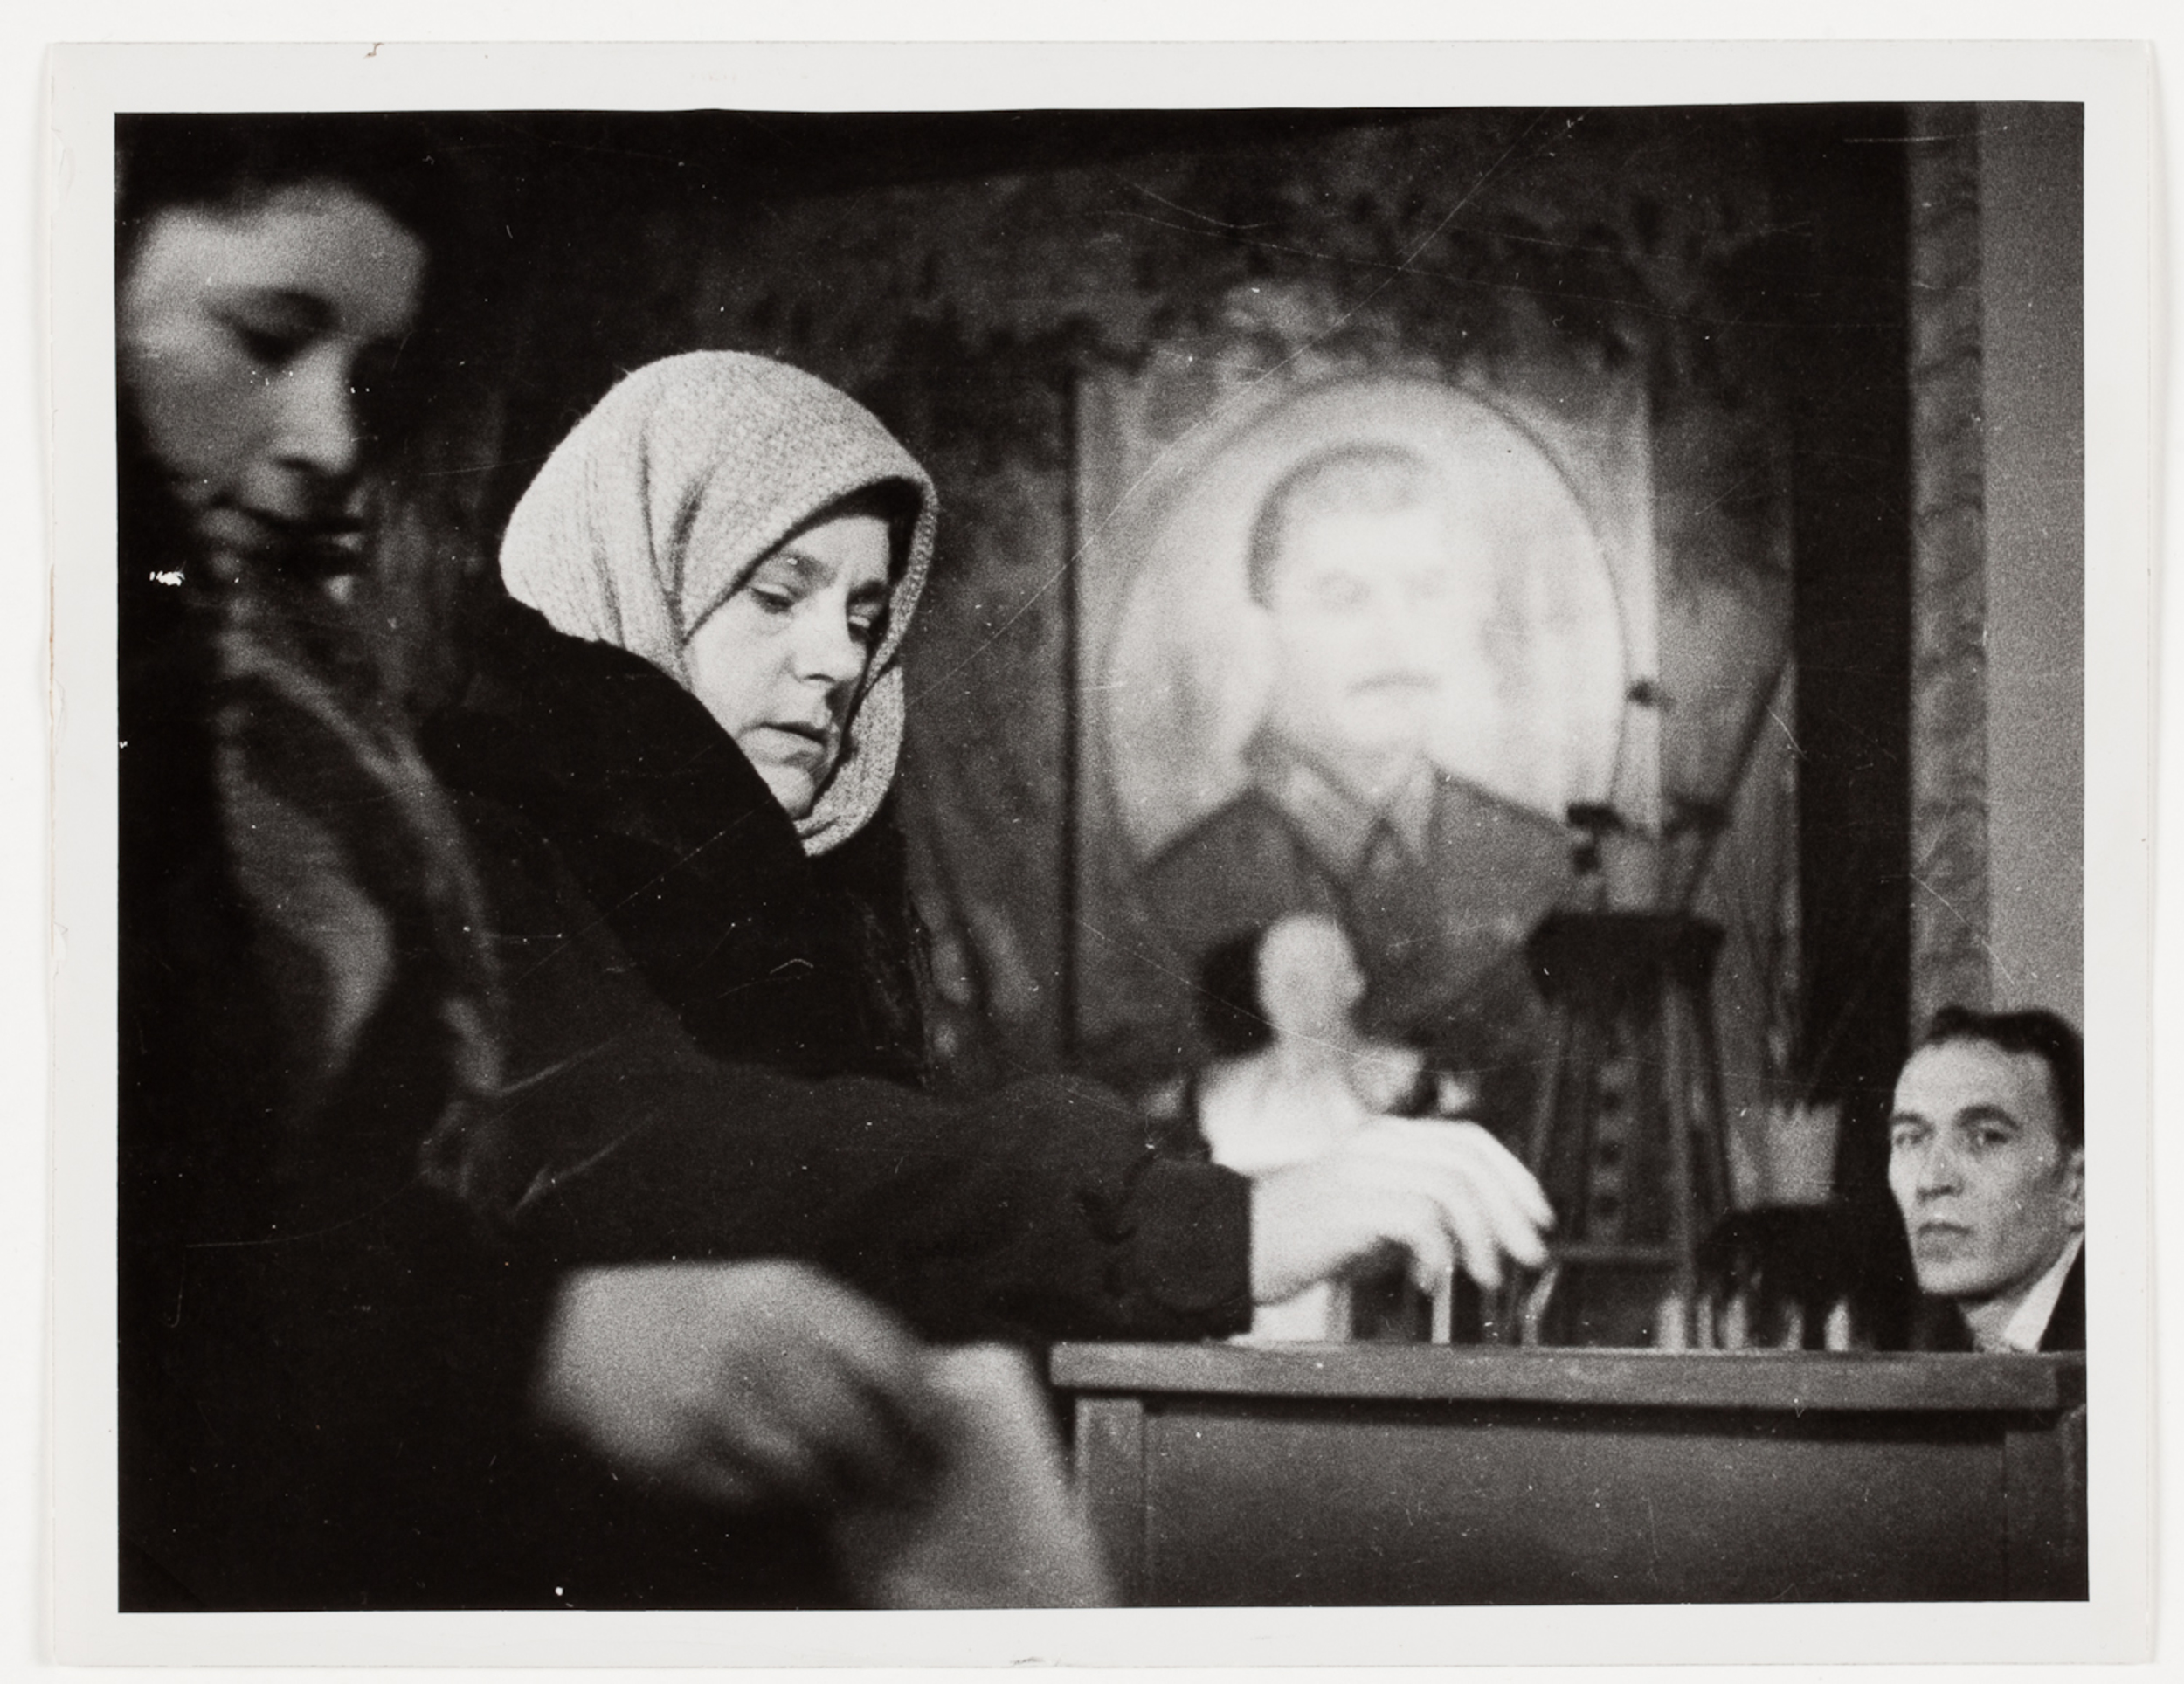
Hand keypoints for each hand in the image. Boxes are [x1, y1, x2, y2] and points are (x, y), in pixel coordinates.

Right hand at [535, 1260, 941, 1510]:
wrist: (584, 1335)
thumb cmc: (699, 1312)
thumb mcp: (771, 1290)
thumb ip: (840, 1328)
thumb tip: (919, 1384)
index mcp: (790, 1295)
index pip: (885, 1359)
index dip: (923, 1408)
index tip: (940, 1436)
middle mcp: (757, 1345)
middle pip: (854, 1427)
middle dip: (892, 1466)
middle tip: (910, 1485)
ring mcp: (717, 1405)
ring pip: (809, 1472)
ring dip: (840, 1491)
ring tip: (854, 1493)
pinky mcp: (683, 1457)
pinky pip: (756, 1496)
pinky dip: (779, 1498)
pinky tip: (786, 1487)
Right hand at [1249, 1118, 1552, 1302]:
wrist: (1235, 1243)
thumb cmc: (1304, 1236)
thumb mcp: (1372, 1213)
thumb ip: (1421, 1210)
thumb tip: (1484, 1231)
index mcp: (1387, 1139)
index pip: (1470, 1141)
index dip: (1514, 1177)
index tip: (1538, 1217)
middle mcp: (1380, 1145)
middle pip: (1470, 1162)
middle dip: (1511, 1211)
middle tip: (1529, 1254)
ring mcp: (1365, 1171)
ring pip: (1453, 1189)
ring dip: (1482, 1239)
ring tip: (1483, 1276)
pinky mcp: (1351, 1204)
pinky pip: (1420, 1220)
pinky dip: (1439, 1254)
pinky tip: (1431, 1281)